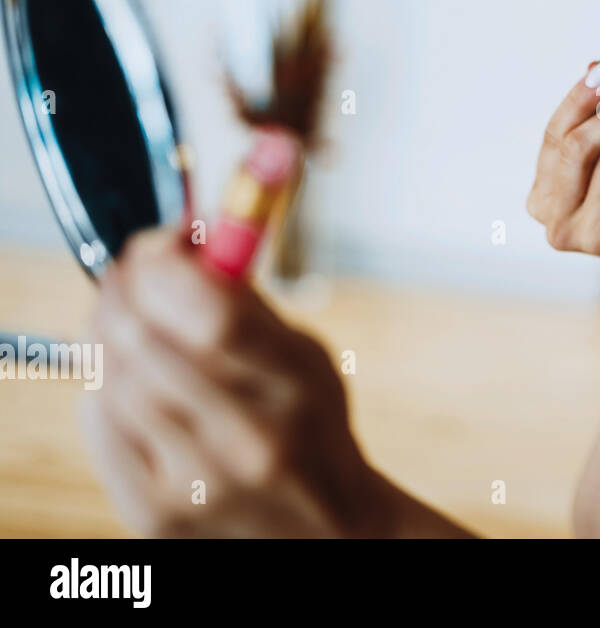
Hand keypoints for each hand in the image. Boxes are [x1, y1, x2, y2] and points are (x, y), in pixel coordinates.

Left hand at [82, 228, 385, 536]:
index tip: (162, 241)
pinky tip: (124, 377)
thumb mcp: (306, 357)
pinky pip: (99, 424)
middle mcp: (246, 439)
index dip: (167, 262)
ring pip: (111, 378)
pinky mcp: (154, 515)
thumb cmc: (311, 428)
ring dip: (109, 332)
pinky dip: (102, 386)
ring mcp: (195, 483)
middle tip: (130, 271)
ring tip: (127, 320)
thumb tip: (185, 239)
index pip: (210, 312)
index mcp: (295, 387)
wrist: (328, 532)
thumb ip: (245, 303)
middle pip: (143, 339)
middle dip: (126, 287)